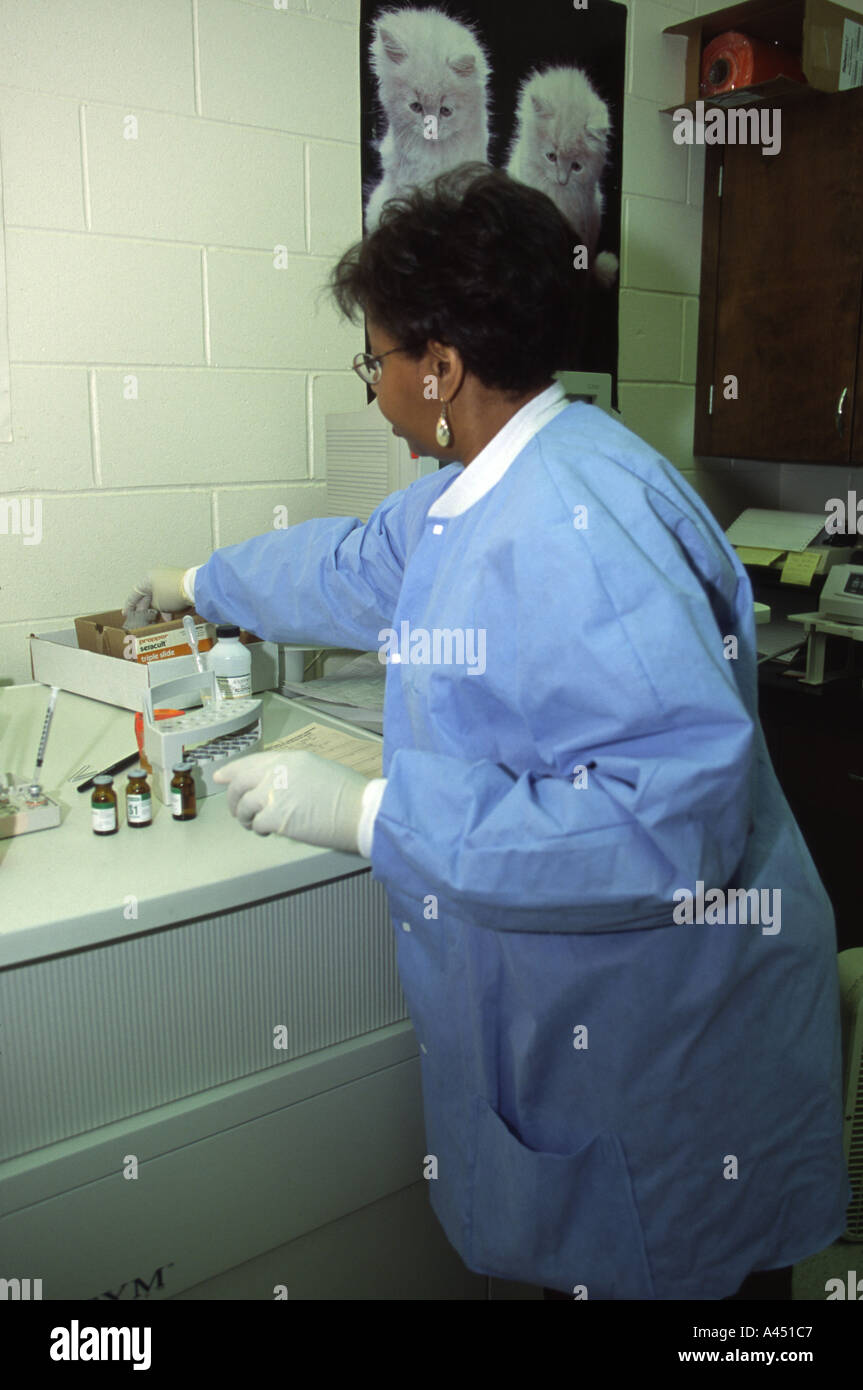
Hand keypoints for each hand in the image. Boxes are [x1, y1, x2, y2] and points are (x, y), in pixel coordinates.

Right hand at [122, 566, 190, 627]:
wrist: (194, 587)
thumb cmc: (172, 593)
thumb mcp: (157, 603)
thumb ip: (151, 606)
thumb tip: (154, 606)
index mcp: (147, 578)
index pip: (135, 593)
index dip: (130, 605)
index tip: (127, 613)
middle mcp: (157, 575)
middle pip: (147, 594)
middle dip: (145, 607)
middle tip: (141, 618)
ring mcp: (168, 578)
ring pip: (159, 595)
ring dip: (158, 608)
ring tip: (156, 619)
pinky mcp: (178, 582)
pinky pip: (168, 595)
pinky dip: (167, 605)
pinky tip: (168, 616)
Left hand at [213, 749, 367, 853]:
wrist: (360, 811)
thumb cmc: (348, 794)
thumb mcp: (318, 769)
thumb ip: (292, 773)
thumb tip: (274, 785)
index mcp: (290, 759)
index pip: (252, 762)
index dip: (232, 770)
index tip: (221, 777)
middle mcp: (278, 772)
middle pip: (240, 783)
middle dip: (233, 798)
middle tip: (236, 810)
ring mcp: (275, 794)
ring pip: (244, 806)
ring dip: (245, 817)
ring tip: (254, 824)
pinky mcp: (277, 817)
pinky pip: (257, 824)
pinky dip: (259, 829)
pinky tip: (268, 831)